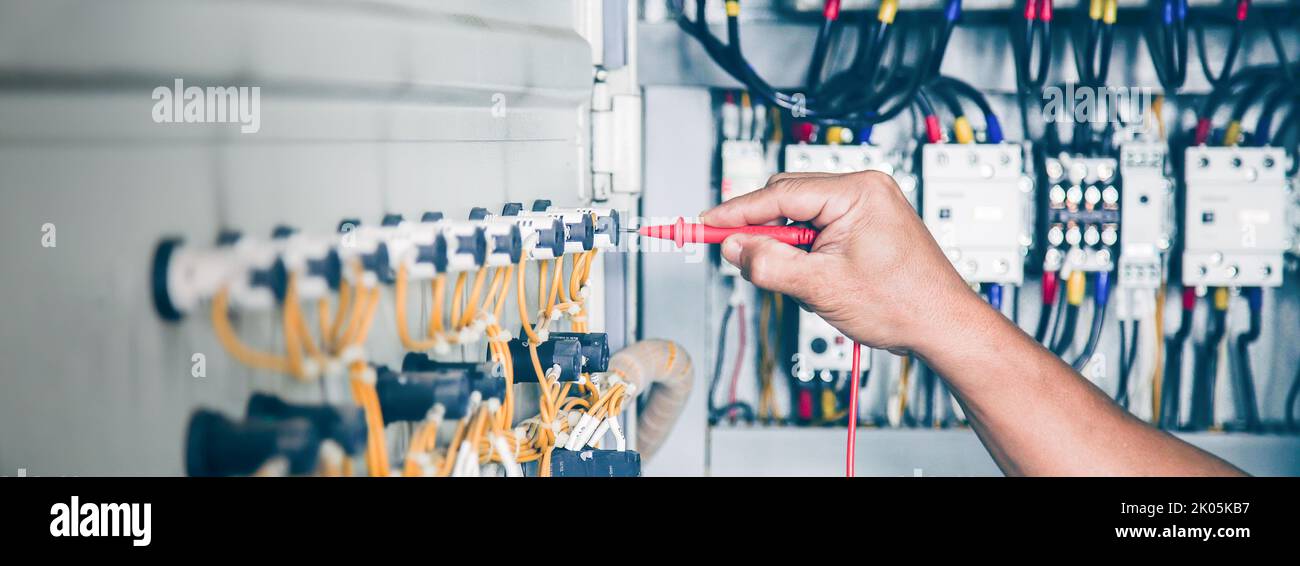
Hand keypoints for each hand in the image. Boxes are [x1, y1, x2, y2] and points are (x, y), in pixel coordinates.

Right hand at [702, 170, 981, 354]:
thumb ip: (770, 264)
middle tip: (734, 255)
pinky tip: (813, 278)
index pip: (779, 194)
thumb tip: (734, 248)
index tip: (705, 223)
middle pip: (787, 199)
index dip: (736, 212)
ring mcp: (868, 206)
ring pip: (801, 217)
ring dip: (786, 246)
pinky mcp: (868, 225)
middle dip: (761, 231)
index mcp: (857, 192)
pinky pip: (819, 229)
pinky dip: (804, 251)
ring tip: (799, 281)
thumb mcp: (822, 287)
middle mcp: (864, 190)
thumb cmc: (905, 304)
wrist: (944, 326)